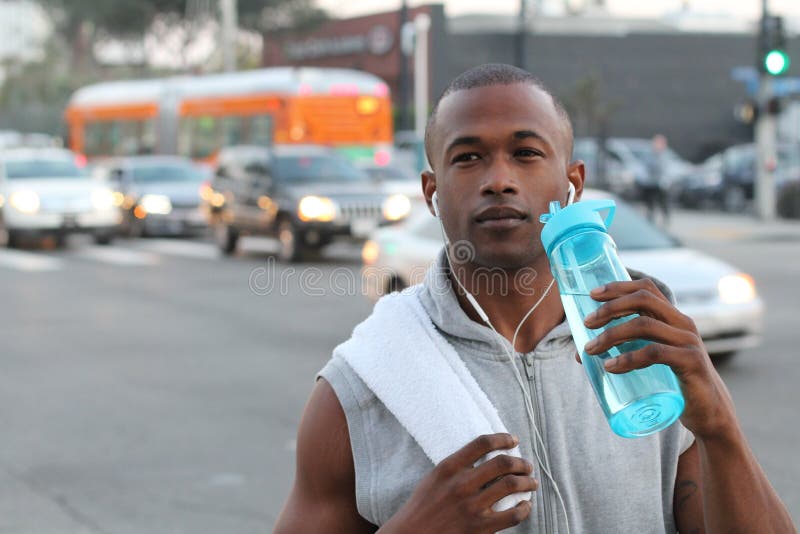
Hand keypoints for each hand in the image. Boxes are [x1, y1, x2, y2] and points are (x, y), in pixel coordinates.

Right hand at [380, 433, 536, 533]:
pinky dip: (524, 508)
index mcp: (449, 467)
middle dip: (521, 462)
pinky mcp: (480, 528)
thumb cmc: (423, 506)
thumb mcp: (434, 478)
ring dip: (527, 482)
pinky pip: (513, 515)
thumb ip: (457, 466)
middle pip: (502, 462)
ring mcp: (472, 506)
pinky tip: (525, 506)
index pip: (482, 443)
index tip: (513, 440)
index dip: (503, 438)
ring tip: (531, 482)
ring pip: (511, 485)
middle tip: (527, 465)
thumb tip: (486, 456)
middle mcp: (461, 484)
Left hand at [580, 279, 737, 439]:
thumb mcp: (652, 358)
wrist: (709, 413)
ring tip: (589, 349)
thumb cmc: (674, 382)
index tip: (592, 294)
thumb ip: (626, 349)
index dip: (619, 286)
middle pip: (643, 300)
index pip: (646, 289)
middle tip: (586, 323)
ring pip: (644, 325)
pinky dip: (628, 358)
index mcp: (673, 318)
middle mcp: (682, 324)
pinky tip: (610, 367)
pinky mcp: (691, 363)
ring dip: (612, 335)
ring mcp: (688, 342)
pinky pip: (655, 353)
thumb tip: (581, 351)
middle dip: (610, 307)